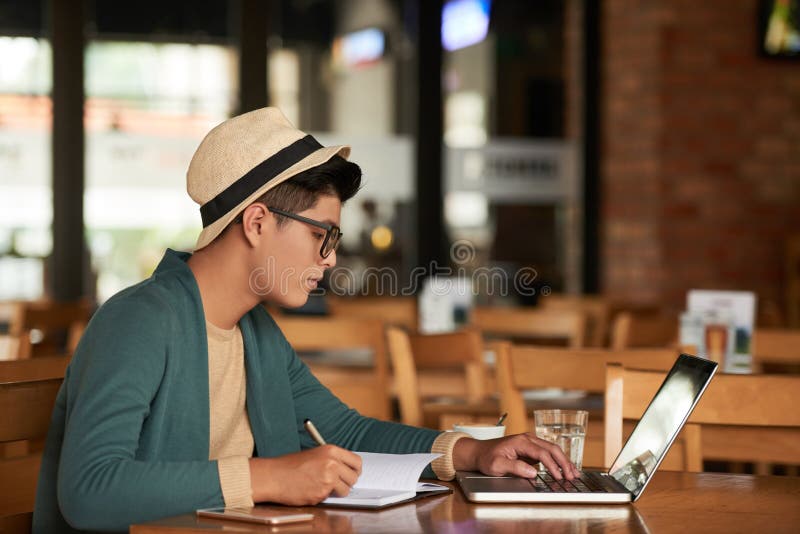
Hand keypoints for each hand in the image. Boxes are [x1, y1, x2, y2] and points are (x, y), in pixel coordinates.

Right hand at [249, 445, 361, 504]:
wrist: (274, 476)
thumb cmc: (290, 466)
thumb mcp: (315, 454)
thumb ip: (332, 460)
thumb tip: (346, 470)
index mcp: (331, 450)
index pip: (356, 461)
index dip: (355, 470)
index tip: (351, 474)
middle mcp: (332, 463)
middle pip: (354, 477)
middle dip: (347, 482)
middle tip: (337, 483)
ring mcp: (328, 478)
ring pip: (345, 490)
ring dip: (336, 492)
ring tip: (321, 486)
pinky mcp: (322, 492)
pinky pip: (330, 497)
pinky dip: (323, 496)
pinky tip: (311, 490)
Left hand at [452, 433, 580, 479]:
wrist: (479, 452)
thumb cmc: (486, 458)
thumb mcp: (497, 465)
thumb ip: (515, 467)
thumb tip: (533, 472)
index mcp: (520, 441)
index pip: (542, 453)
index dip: (552, 465)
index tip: (558, 477)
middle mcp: (527, 439)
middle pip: (551, 448)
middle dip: (563, 462)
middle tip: (572, 476)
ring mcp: (529, 442)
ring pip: (552, 449)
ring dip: (563, 461)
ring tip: (573, 473)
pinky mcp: (530, 448)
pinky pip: (547, 453)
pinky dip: (557, 461)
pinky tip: (563, 469)